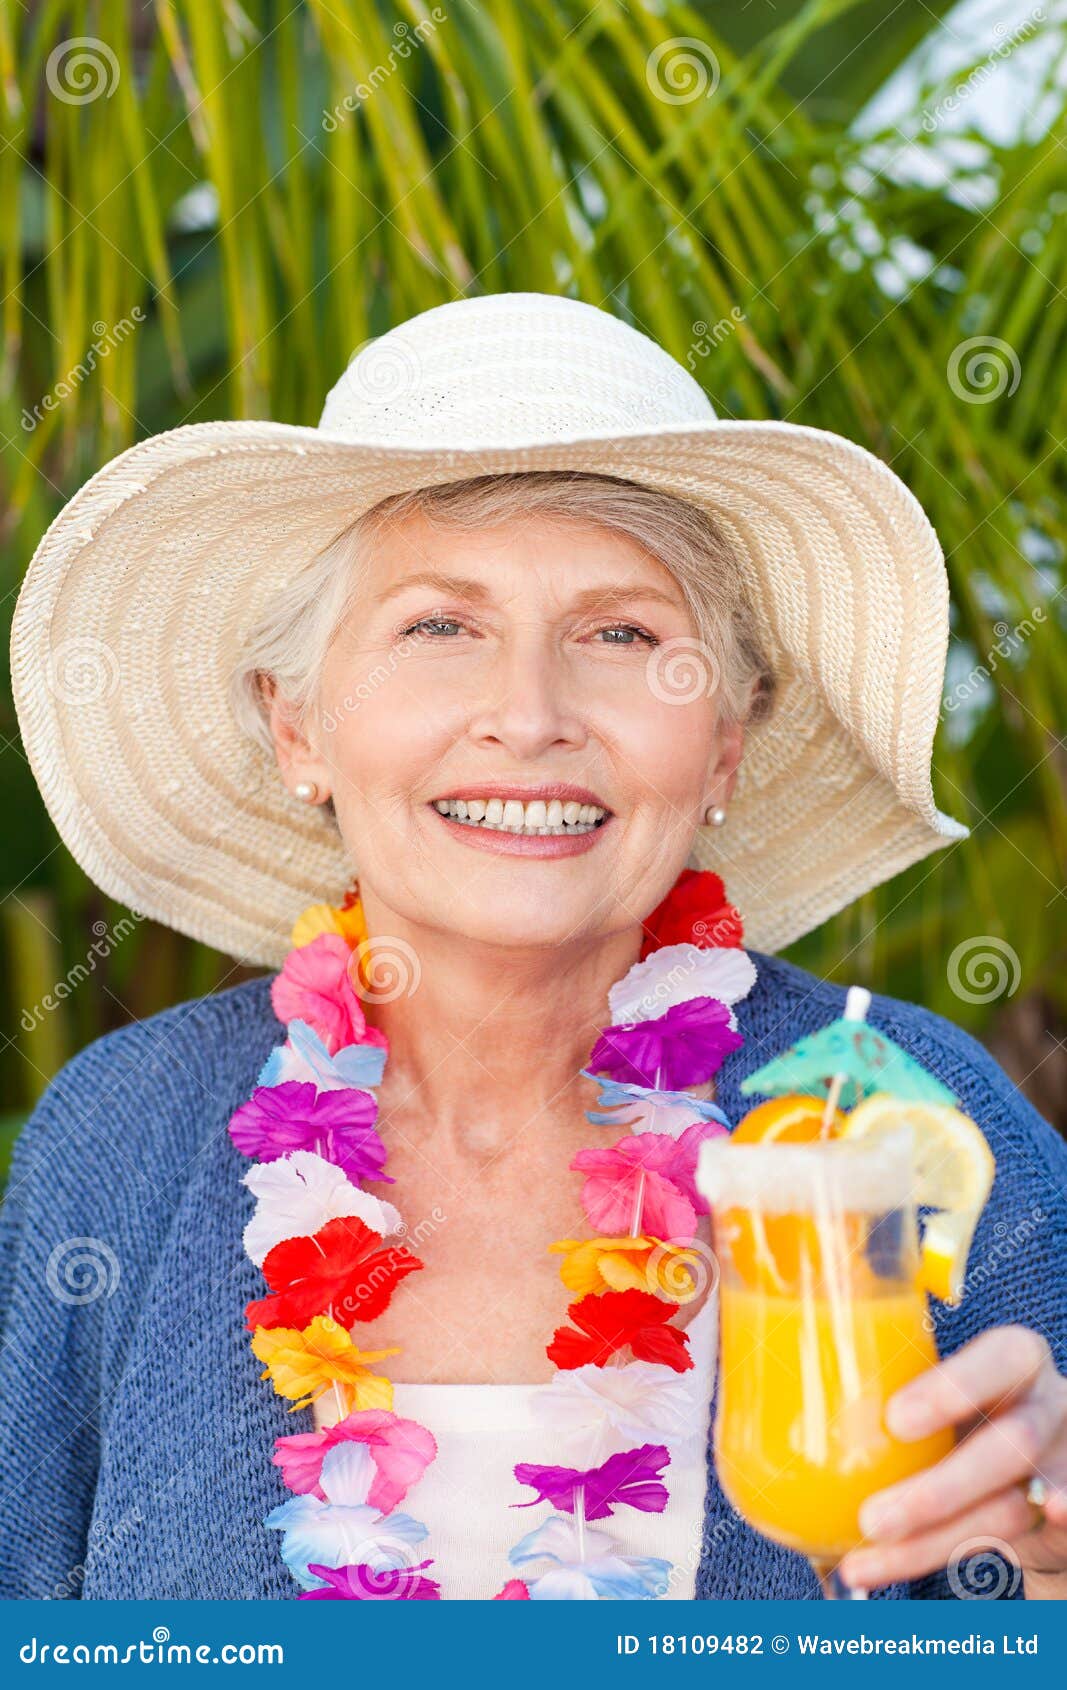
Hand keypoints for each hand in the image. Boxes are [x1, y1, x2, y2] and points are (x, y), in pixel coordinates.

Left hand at [838, 1325, 1066, 1596]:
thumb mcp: (944, 1385)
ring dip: (930, 1544)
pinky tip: (957, 1569)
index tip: (895, 1421)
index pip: (1001, 1358)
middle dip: (937, 1491)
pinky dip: (988, 1557)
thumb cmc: (969, 1414)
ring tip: (862, 1563)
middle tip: (870, 1519)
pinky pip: (1034, 1546)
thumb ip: (887, 1380)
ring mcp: (1061, 1468)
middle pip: (1008, 1447)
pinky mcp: (1064, 1522)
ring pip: (1007, 1512)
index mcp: (1016, 1361)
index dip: (952, 1389)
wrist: (1041, 1469)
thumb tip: (758, 1374)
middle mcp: (1048, 1409)